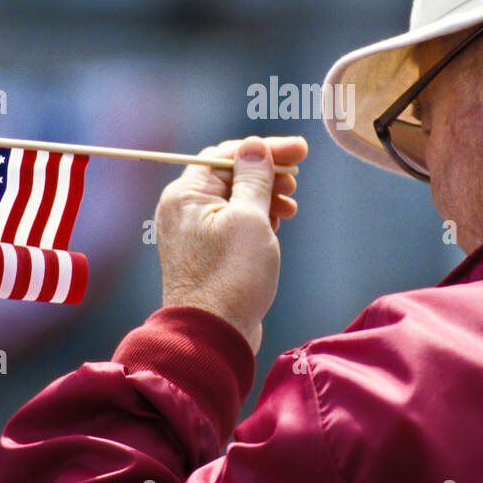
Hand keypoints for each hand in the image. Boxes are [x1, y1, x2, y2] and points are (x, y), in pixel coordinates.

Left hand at [156, 135, 307, 353]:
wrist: (213, 335)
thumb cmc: (231, 276)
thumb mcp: (250, 218)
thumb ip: (254, 179)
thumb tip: (254, 147)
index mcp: (186, 195)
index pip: (225, 154)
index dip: (263, 149)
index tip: (299, 151)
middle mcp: (183, 210)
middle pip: (229, 175)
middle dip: (266, 174)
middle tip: (296, 179)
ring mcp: (193, 233)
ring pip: (234, 200)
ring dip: (265, 197)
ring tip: (290, 207)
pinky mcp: (206, 254)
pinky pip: (232, 223)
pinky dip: (256, 218)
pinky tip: (276, 224)